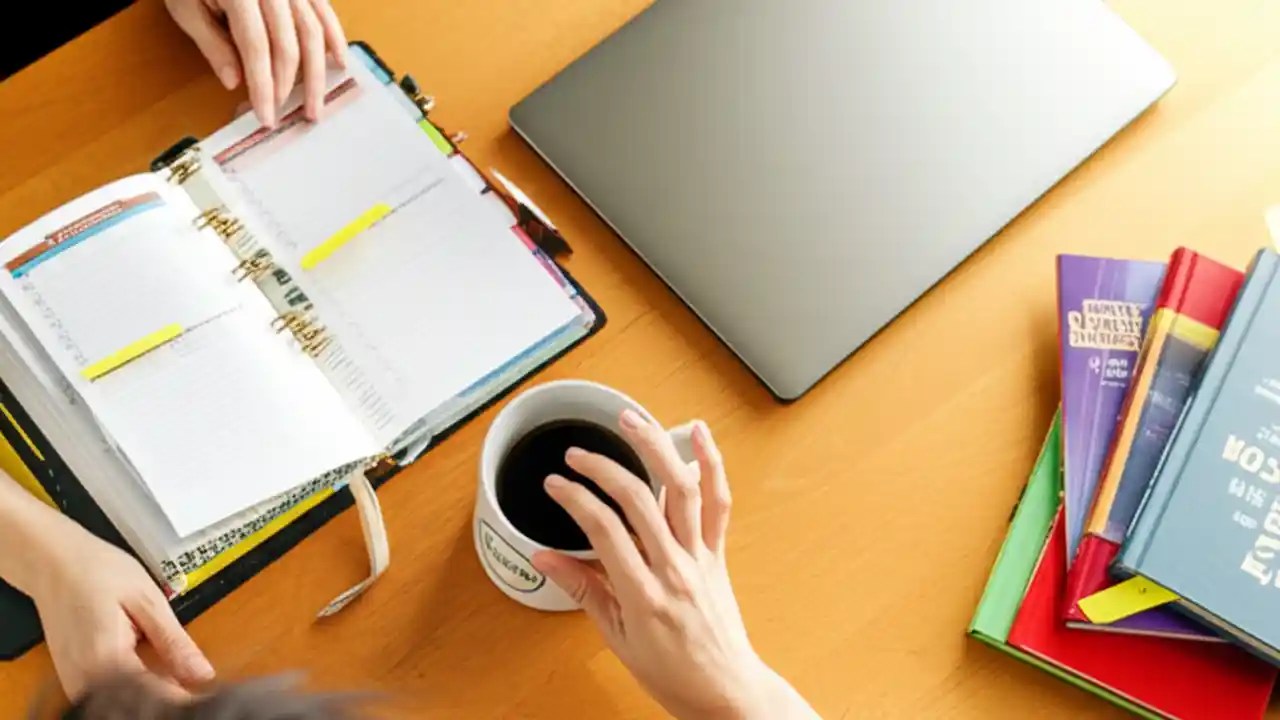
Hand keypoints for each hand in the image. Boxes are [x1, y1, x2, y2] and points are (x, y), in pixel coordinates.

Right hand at [31, 527, 213, 699]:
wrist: (53, 562)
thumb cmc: (96, 571)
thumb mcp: (148, 600)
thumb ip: (174, 642)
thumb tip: (203, 674)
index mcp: (106, 660)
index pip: (156, 699)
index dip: (185, 697)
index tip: (206, 690)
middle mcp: (85, 680)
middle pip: (138, 705)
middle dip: (169, 692)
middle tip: (186, 670)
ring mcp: (75, 683)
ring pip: (123, 702)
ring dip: (150, 689)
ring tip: (165, 663)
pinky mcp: (73, 680)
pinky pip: (108, 694)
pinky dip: (132, 684)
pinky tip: (144, 665)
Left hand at [166, 0, 348, 125]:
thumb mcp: (185, 7)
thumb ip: (211, 43)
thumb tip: (235, 82)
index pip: (255, 47)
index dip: (262, 85)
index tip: (265, 116)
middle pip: (288, 44)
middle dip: (288, 86)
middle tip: (288, 115)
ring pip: (312, 32)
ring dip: (316, 74)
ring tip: (314, 106)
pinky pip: (325, 13)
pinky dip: (335, 38)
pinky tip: (339, 63)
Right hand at [533, 411, 818, 719]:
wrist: (725, 690)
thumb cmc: (673, 673)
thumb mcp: (615, 638)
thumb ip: (582, 590)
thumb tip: (545, 558)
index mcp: (643, 594)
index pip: (603, 530)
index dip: (575, 498)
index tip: (555, 484)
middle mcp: (675, 568)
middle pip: (637, 499)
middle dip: (602, 467)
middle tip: (578, 454)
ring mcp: (700, 556)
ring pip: (682, 488)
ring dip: (656, 448)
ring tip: (632, 420)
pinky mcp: (718, 551)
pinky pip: (718, 501)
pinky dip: (712, 463)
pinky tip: (699, 433)